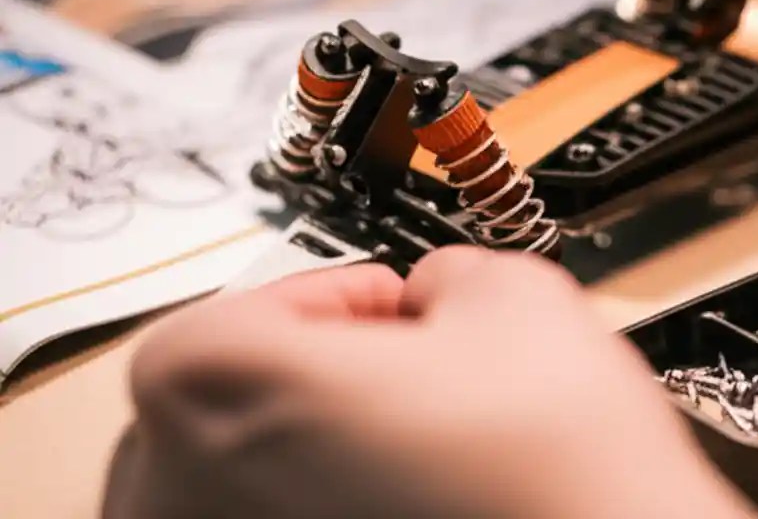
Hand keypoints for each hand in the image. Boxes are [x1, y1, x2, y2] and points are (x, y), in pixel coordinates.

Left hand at [102, 247, 753, 518]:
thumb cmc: (560, 481)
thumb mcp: (513, 294)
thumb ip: (442, 269)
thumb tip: (434, 294)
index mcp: (222, 384)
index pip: (245, 311)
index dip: (338, 297)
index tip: (394, 308)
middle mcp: (190, 489)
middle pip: (228, 402)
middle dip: (322, 372)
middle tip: (411, 371)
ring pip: (244, 484)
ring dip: (315, 450)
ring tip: (419, 448)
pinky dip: (328, 509)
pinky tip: (411, 504)